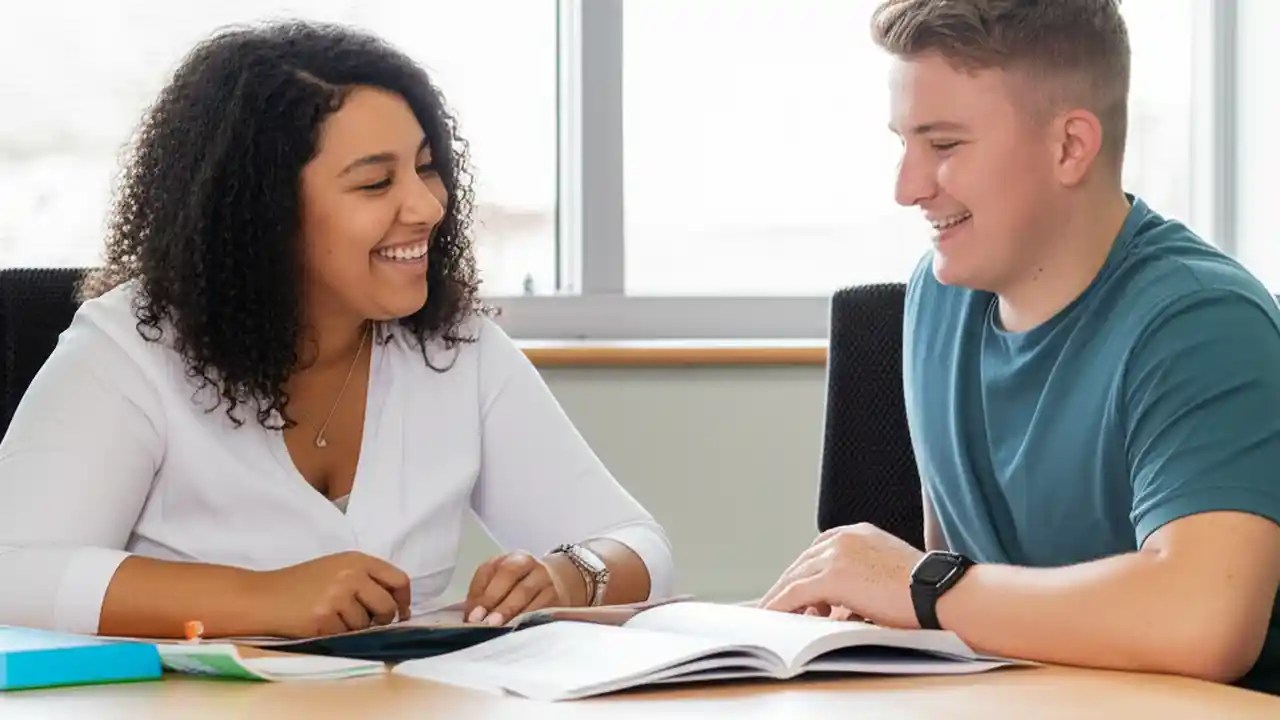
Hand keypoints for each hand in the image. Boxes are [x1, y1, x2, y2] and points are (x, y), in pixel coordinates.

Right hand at [252, 551, 410, 637]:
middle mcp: (351, 575)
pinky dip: (336, 634)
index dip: (404, 600)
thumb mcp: (338, 568)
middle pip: (387, 607)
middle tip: (367, 622)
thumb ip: (367, 579)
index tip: (402, 613)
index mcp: (357, 560)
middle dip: (381, 620)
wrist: (265, 596)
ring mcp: (337, 597)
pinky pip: (345, 636)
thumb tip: (398, 606)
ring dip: (353, 627)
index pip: (399, 580)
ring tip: (331, 616)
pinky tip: (320, 624)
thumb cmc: (303, 583)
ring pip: (366, 625)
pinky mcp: (324, 618)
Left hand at [464, 551, 583, 626]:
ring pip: (528, 595)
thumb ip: (483, 595)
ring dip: (512, 614)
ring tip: (499, 630)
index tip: (473, 616)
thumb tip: (469, 618)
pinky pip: (542, 611)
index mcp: (513, 559)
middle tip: (485, 624)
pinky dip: (528, 621)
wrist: (556, 584)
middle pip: (512, 578)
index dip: (484, 593)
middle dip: (497, 603)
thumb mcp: (500, 582)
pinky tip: (518, 631)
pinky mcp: (558, 600)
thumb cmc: (519, 586)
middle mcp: (532, 566)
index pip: (495, 570)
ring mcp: (547, 582)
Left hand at [758, 523, 924, 627]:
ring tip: (772, 615)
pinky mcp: (832, 576)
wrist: (940, 594)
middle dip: (789, 586)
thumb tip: (834, 608)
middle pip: (803, 563)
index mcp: (857, 533)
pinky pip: (795, 593)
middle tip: (776, 606)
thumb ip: (858, 583)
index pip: (819, 551)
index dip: (804, 573)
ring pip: (795, 577)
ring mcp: (836, 554)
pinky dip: (780, 606)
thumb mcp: (885, 575)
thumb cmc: (923, 592)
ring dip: (781, 598)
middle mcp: (843, 538)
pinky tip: (771, 617)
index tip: (795, 590)